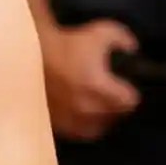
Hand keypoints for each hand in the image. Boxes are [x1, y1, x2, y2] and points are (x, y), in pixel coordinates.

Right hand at [39, 19, 140, 141]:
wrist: (32, 53)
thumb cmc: (68, 43)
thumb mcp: (100, 31)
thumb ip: (123, 39)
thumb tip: (133, 50)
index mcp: (98, 87)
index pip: (130, 102)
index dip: (129, 91)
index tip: (123, 84)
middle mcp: (86, 107)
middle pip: (115, 115)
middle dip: (116, 104)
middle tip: (110, 92)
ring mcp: (70, 118)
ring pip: (99, 127)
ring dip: (102, 117)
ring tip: (97, 104)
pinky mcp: (58, 124)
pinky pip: (80, 133)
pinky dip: (85, 124)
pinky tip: (82, 112)